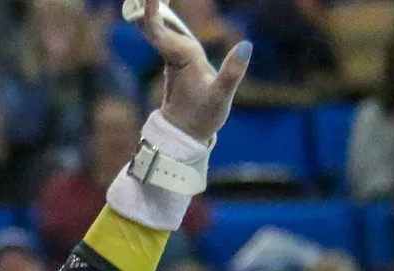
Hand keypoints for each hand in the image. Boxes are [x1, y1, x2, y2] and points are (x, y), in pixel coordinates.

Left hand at [142, 0, 250, 144]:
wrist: (185, 135)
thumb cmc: (202, 117)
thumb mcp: (221, 96)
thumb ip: (233, 72)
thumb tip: (246, 46)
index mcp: (179, 57)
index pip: (157, 31)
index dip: (150, 12)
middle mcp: (172, 53)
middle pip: (151, 24)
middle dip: (147, 4)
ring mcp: (172, 56)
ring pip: (155, 27)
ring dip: (152, 7)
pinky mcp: (176, 59)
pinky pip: (163, 31)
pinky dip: (161, 15)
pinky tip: (164, 2)